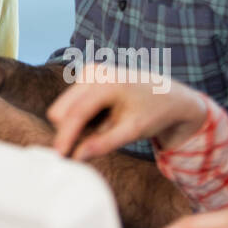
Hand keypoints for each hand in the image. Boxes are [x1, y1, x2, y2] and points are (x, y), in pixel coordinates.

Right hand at [48, 74, 206, 161]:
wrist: (168, 95)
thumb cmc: (153, 113)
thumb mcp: (133, 131)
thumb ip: (104, 144)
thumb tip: (76, 157)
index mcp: (108, 83)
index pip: (77, 113)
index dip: (65, 136)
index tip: (59, 156)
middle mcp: (94, 72)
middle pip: (63, 109)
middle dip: (71, 130)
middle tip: (95, 141)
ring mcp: (89, 71)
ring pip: (65, 107)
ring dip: (79, 123)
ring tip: (106, 125)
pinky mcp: (88, 74)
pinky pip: (72, 102)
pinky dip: (83, 115)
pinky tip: (105, 115)